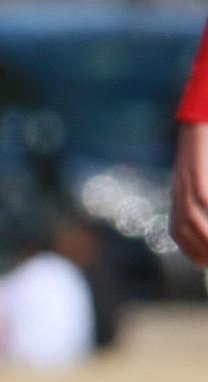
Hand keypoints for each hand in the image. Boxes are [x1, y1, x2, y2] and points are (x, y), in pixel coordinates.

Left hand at [173, 122, 207, 264]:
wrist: (199, 117)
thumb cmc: (207, 148)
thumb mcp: (203, 176)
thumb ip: (204, 196)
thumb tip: (205, 207)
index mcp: (178, 192)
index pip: (177, 229)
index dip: (190, 249)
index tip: (203, 264)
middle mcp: (178, 188)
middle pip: (183, 227)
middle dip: (199, 248)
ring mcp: (186, 179)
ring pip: (192, 216)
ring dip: (206, 235)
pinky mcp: (198, 170)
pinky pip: (204, 197)